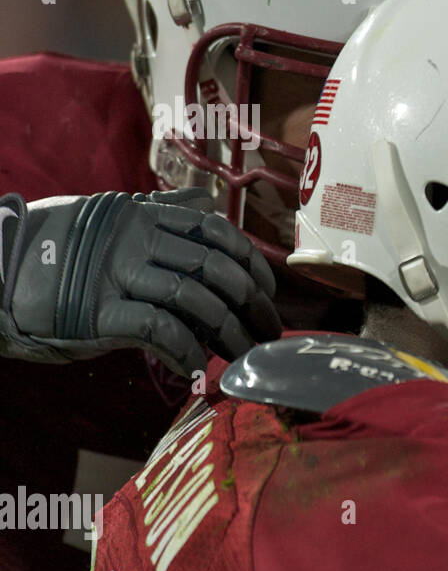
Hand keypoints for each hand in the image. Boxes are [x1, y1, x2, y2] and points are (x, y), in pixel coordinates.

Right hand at [0, 189, 280, 375]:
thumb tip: (203, 200)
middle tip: (267, 331)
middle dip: (252, 303)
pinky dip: (185, 353)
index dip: (251, 262)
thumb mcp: (108, 218)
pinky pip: (160, 331)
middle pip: (215, 269)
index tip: (269, 290)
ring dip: (229, 334)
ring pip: (196, 301)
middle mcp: (135, 238)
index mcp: (143, 215)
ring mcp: (116, 274)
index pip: (217, 232)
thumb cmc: (55, 250)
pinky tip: (194, 369)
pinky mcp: (98, 311)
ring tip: (243, 356)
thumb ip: (159, 212)